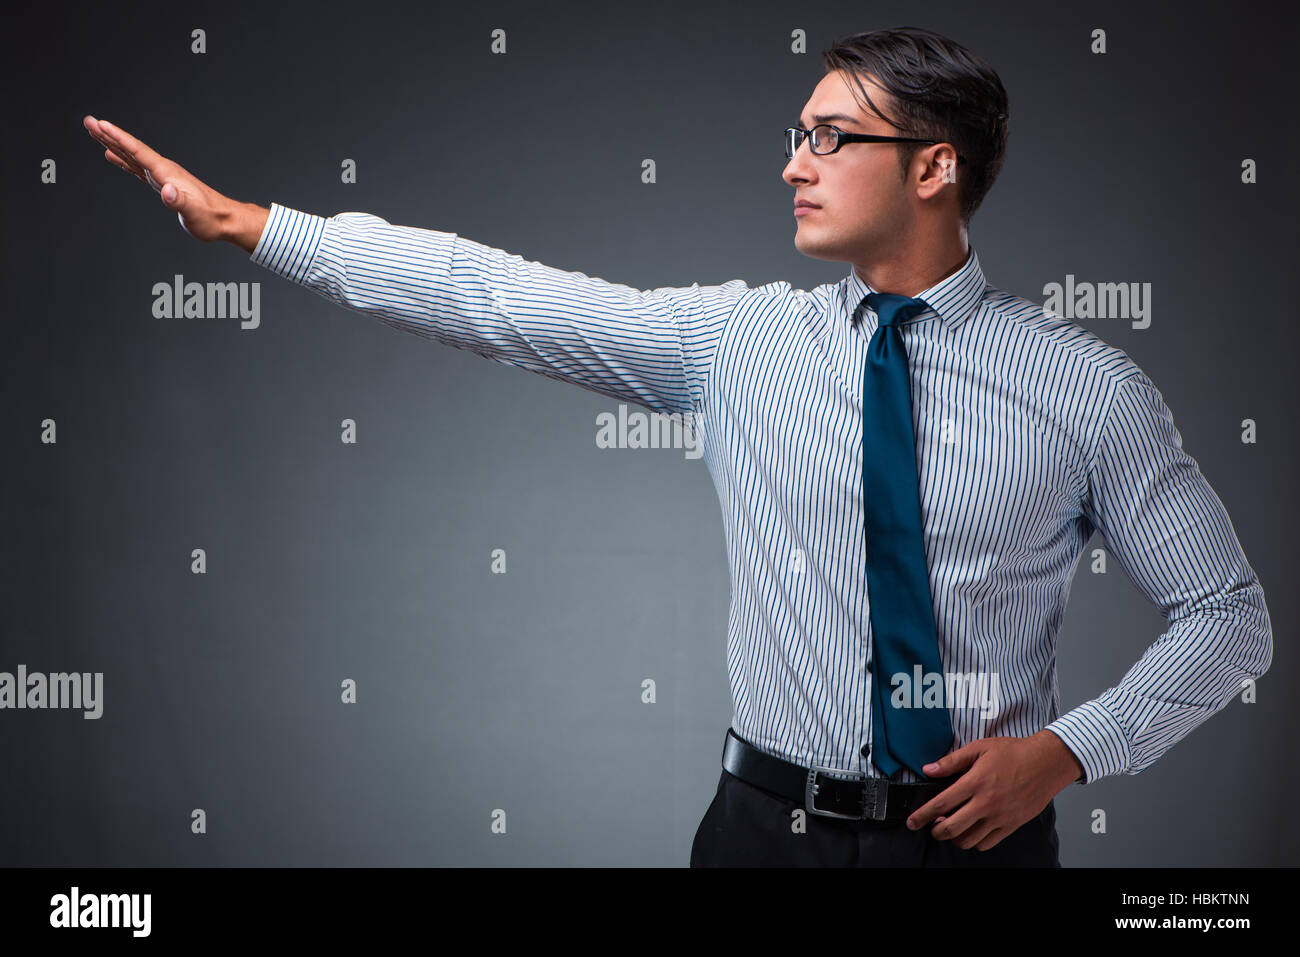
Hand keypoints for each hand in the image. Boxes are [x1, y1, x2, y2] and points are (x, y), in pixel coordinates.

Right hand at [83, 115, 234, 242]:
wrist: (224, 220)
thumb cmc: (210, 218)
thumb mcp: (194, 212)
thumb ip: (179, 201)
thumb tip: (166, 191)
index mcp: (167, 172)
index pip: (138, 150)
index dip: (118, 137)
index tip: (100, 124)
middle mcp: (163, 170)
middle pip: (131, 148)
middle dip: (109, 135)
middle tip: (88, 121)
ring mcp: (162, 176)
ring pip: (132, 155)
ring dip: (112, 143)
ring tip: (94, 132)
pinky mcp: (162, 184)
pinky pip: (137, 167)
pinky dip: (123, 159)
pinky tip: (112, 156)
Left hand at [904, 730, 1083, 850]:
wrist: (1046, 763)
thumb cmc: (1014, 752)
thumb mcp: (979, 747)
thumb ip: (952, 761)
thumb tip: (928, 769)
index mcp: (975, 782)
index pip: (941, 804)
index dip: (922, 815)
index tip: (912, 821)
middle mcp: (986, 803)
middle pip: (951, 828)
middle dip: (935, 831)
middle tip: (931, 827)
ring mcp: (1000, 817)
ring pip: (968, 840)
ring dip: (954, 838)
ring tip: (951, 828)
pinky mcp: (1011, 825)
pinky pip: (987, 843)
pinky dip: (975, 842)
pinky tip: (971, 830)